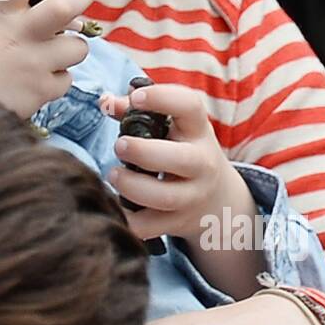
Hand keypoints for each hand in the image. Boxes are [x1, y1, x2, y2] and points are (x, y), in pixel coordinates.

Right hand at [0, 0, 92, 117]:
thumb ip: (16, 13)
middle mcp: (16, 35)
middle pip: (63, 6)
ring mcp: (31, 64)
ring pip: (77, 47)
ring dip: (68, 50)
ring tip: (47, 56)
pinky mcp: (41, 92)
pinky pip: (67, 79)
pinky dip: (56, 80)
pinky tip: (33, 84)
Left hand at [103, 83, 251, 246]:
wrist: (218, 202)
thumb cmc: (183, 152)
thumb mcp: (173, 128)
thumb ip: (137, 111)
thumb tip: (105, 101)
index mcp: (198, 131)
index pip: (190, 106)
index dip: (163, 98)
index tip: (136, 98)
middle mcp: (201, 164)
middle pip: (181, 159)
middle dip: (143, 152)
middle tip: (119, 146)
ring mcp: (192, 196)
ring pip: (165, 197)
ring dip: (132, 186)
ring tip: (113, 175)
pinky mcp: (177, 222)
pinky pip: (149, 227)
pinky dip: (127, 220)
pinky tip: (113, 205)